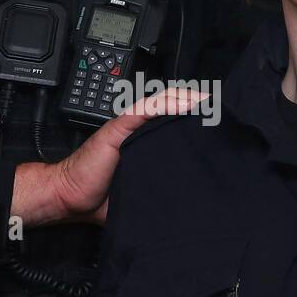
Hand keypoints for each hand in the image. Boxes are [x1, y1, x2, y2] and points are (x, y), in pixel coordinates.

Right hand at [13, 85, 206, 226]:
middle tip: (224, 112)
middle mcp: (139, 130)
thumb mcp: (142, 188)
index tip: (223, 122)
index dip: (198, 117)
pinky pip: (145, 109)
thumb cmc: (103, 197)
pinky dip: (166, 104)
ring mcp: (128, 126)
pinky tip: (184, 103)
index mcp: (146, 142)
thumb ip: (162, 182)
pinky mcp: (118, 127)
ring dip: (187, 100)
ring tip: (210, 103)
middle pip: (173, 109)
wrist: (72, 197)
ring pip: (162, 103)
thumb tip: (195, 191)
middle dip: (198, 108)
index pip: (175, 121)